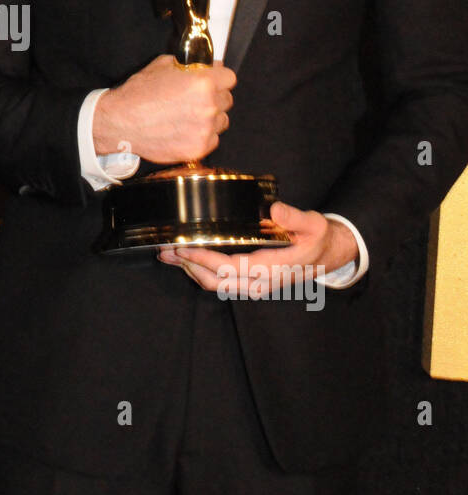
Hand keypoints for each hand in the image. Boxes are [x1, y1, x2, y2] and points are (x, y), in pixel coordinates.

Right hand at [93, 55, 235, 162]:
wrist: (120, 123)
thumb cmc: (138, 94)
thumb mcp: (162, 65)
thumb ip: (189, 66)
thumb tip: (206, 66)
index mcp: (203, 83)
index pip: (230, 78)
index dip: (219, 78)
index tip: (213, 81)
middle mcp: (208, 107)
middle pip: (227, 99)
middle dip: (214, 97)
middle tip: (195, 99)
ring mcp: (205, 130)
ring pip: (221, 121)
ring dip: (210, 118)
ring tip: (188, 116)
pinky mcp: (198, 148)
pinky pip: (212, 139)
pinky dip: (202, 135)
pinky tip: (184, 130)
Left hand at [158, 201, 358, 294]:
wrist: (328, 256)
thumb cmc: (318, 239)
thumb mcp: (314, 224)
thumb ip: (295, 217)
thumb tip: (275, 209)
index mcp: (273, 269)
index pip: (230, 267)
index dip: (204, 259)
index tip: (184, 248)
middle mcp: (261, 283)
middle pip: (217, 282)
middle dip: (189, 267)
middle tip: (167, 252)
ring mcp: (255, 286)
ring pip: (217, 285)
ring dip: (191, 272)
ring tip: (169, 257)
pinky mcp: (251, 283)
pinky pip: (222, 283)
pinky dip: (202, 273)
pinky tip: (188, 261)